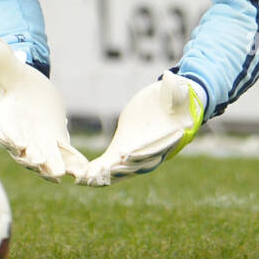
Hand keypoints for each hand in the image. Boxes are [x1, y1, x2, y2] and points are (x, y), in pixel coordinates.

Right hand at [0, 30, 88, 182]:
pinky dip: (71, 164)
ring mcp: (36, 143)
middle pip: (24, 151)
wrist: (28, 89)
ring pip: (43, 158)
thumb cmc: (14, 78)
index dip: (11, 137)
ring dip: (51, 167)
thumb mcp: (8, 67)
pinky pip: (63, 156)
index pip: (5, 128)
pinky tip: (83, 172)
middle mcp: (18, 135)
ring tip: (62, 175)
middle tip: (42, 163)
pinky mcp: (54, 144)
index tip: (20, 144)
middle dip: (32, 158)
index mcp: (5, 117)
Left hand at [82, 72, 204, 185]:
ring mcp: (135, 154)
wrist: (169, 105)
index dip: (140, 153)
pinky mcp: (122, 150)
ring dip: (103, 176)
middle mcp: (150, 152)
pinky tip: (82, 177)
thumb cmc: (175, 97)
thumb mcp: (176, 91)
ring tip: (85, 179)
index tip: (124, 155)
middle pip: (133, 166)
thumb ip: (174, 89)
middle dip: (115, 170)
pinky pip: (110, 166)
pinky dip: (97, 172)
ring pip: (120, 171)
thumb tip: (170, 78)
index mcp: (165, 139)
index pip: (153, 148)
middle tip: (98, 174)